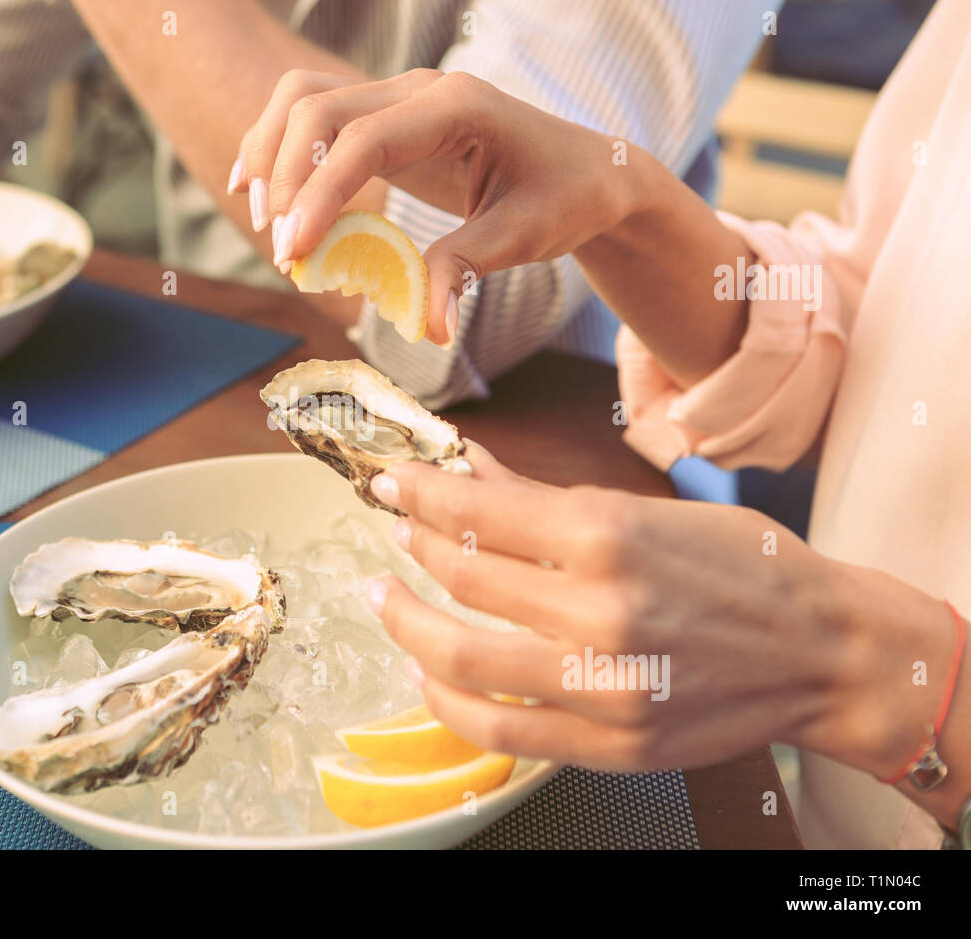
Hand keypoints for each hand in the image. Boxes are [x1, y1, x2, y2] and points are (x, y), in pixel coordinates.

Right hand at [229, 68, 660, 343]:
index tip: (294, 250)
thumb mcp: (523, 238)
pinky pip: (314, 114)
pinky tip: (258, 191)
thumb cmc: (563, 199)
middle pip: (319, 110)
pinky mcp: (385, 117)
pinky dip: (279, 147)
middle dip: (287, 181)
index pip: (365, 139)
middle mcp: (420, 89)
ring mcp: (399, 96)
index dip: (320, 194)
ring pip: (304, 99)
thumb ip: (464, 270)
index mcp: (458, 107)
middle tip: (286, 254)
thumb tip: (426, 327)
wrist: (588, 172)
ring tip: (262, 221)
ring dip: (271, 155)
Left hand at [363, 447, 952, 775]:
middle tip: (396, 528)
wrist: (823, 652)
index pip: (477, 508)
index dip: (421, 491)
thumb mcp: (650, 509)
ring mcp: (601, 685)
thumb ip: (546, 497)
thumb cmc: (743, 567)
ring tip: (387, 596)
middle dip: (411, 541)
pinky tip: (427, 670)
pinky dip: (445, 698)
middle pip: (460, 573)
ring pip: (459, 655)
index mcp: (609, 535)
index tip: (395, 483)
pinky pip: (496, 729)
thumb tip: (470, 467)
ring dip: (405, 619)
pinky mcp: (607, 743)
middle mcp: (598, 609)